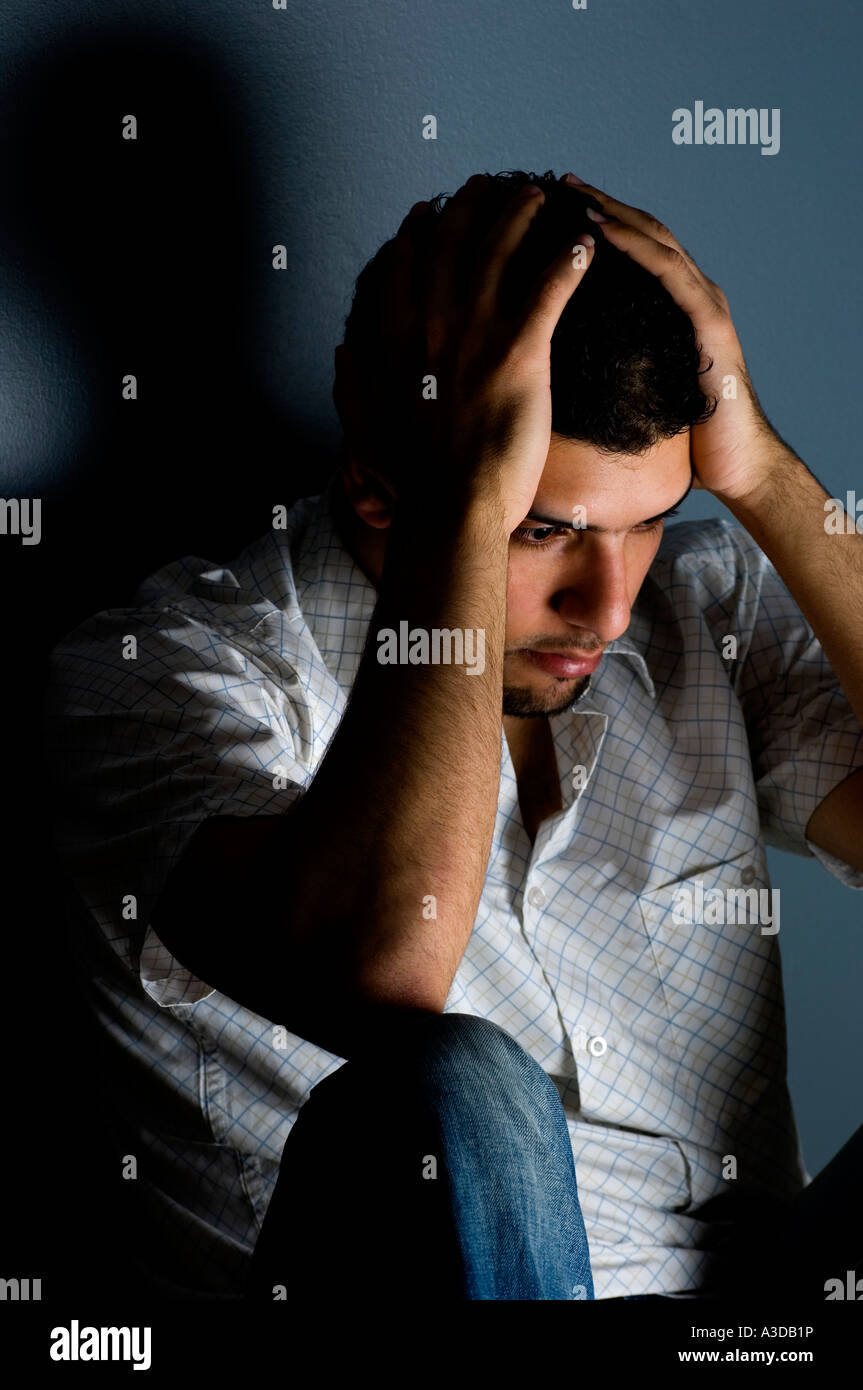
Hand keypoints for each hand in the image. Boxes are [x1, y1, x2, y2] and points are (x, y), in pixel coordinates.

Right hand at [367, 174, 596, 533]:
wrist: (450, 506)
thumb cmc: (410, 478)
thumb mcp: (362, 425)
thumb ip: (351, 381)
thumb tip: (342, 350)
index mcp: (391, 339)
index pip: (402, 265)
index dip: (417, 232)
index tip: (428, 212)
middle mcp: (431, 324)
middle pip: (451, 243)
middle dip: (470, 206)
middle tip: (488, 184)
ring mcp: (475, 334)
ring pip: (499, 252)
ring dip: (521, 217)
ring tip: (540, 197)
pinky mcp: (521, 352)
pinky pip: (549, 289)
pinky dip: (570, 260)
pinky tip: (586, 243)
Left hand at [563, 175, 780, 503]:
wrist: (736, 462)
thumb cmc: (689, 432)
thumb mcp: (644, 384)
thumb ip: (624, 357)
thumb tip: (577, 357)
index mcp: (676, 307)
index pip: (637, 250)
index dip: (602, 223)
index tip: (561, 206)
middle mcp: (694, 295)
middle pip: (646, 233)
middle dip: (605, 204)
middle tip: (564, 182)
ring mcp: (705, 305)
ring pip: (657, 243)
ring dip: (616, 215)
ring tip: (578, 197)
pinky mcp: (709, 324)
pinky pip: (669, 274)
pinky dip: (636, 248)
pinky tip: (605, 232)